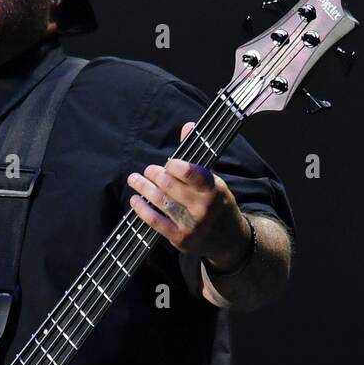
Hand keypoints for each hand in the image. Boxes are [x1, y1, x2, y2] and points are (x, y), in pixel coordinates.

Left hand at [126, 120, 252, 271]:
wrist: (228, 239)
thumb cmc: (218, 204)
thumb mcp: (214, 179)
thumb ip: (197, 156)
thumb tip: (187, 125)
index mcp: (213, 188)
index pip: (191, 173)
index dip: (175, 165)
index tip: (168, 163)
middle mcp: (203, 207)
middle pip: (171, 186)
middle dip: (155, 175)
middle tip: (148, 170)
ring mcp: (191, 224)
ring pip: (161, 202)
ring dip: (144, 188)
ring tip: (134, 180)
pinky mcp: (180, 238)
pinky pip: (156, 222)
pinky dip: (142, 210)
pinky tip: (135, 201)